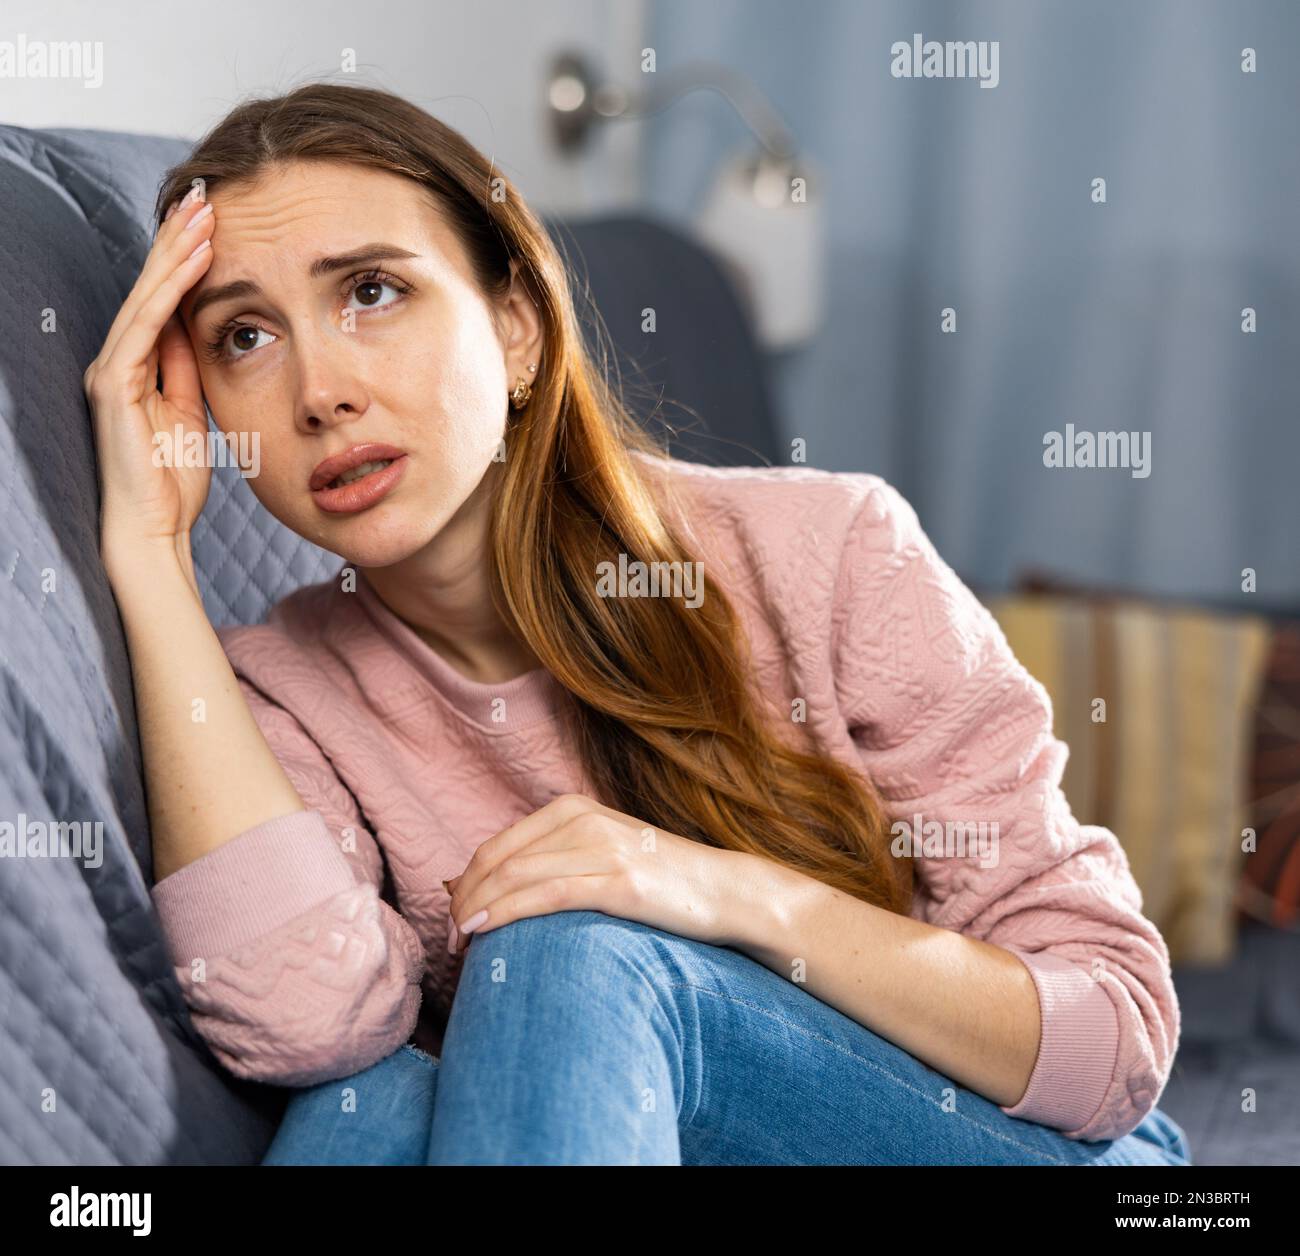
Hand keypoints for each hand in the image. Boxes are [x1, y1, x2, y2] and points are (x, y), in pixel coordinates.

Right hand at [84, 187, 216, 565]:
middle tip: (207, 195)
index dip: (184, 260)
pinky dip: (170, 289)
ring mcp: (112, 370)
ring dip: (176, 251)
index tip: (214, 222)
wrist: (155, 528)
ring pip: (146, 296)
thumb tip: (198, 329)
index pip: (163, 300)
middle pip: (151, 287)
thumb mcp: (192, 412)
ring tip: (204, 212)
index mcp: (138, 368)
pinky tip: (195, 259)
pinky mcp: (114, 385)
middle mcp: (118, 361)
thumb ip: (188, 370)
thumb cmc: (174, 480)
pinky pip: (146, 325)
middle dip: (178, 240)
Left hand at [444, 793, 745, 954]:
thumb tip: (480, 888)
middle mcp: (583, 820)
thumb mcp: (600, 854)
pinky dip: (507, 912)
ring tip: (461, 945)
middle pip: (497, 861)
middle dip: (463, 902)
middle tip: (450, 942)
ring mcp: (602, 848)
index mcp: (573, 809)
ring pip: (515, 876)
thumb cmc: (658, 880)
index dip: (465, 885)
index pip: (496, 848)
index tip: (453, 921)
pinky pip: (546, 895)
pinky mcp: (619, 882)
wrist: (724, 890)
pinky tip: (484, 930)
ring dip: (477, 911)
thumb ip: (551, 861)